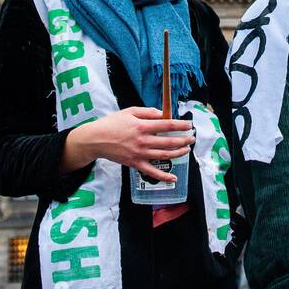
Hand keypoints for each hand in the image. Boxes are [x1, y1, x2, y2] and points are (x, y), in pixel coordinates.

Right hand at [63, 107, 193, 182]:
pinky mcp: (135, 163)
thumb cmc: (112, 123)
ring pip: (164, 155)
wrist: (95, 139)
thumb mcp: (129, 111)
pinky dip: (163, 176)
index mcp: (142, 126)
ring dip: (178, 153)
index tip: (189, 125)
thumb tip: (162, 114)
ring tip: (187, 150)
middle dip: (183, 140)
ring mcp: (139, 154)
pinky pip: (152, 172)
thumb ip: (147, 112)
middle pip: (169, 141)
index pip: (166, 125)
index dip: (180, 125)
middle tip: (192, 138)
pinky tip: (173, 178)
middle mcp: (143, 141)